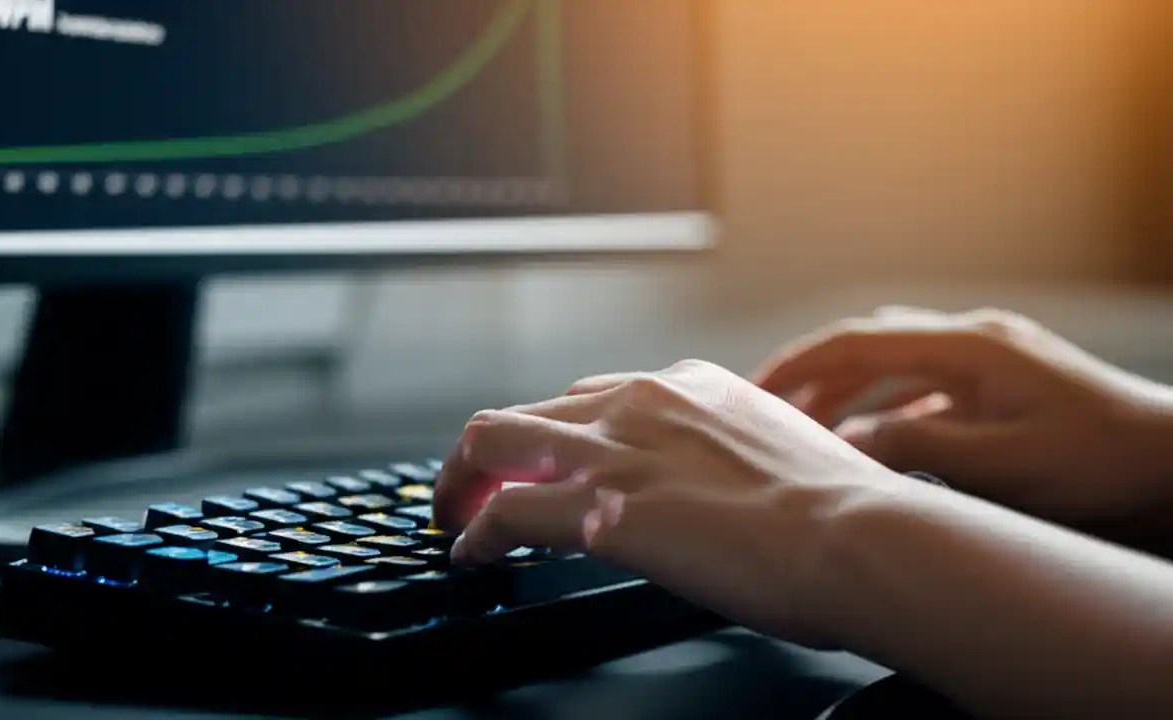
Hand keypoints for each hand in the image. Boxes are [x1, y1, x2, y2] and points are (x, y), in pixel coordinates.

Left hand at [431, 359, 910, 647]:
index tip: (548, 458)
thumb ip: (735, 457)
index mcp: (689, 386)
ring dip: (460, 480)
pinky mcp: (596, 508)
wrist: (855, 534)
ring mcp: (613, 450)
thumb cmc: (841, 508)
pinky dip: (476, 532)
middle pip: (530, 409)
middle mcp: (640, 402)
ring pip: (493, 441)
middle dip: (492, 450)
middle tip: (475, 485)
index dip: (559, 431)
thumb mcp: (782, 454)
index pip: (594, 396)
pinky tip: (472, 554)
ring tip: (451, 514)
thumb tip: (728, 490)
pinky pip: (505, 511)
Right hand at [752, 306, 1172, 528]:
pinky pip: (927, 391)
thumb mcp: (1003, 463)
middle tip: (770, 415)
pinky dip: (890, 412)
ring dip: (850, 397)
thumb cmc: (1102, 463)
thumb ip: (918, 448)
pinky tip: (876, 442)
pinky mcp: (1003, 386)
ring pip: (896, 369)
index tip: (756, 392)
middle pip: (870, 349)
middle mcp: (974, 342)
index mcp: (968, 347)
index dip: (798, 365)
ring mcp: (991, 362)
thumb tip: (847, 440)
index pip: (858, 341)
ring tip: (811, 433)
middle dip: (815, 380)